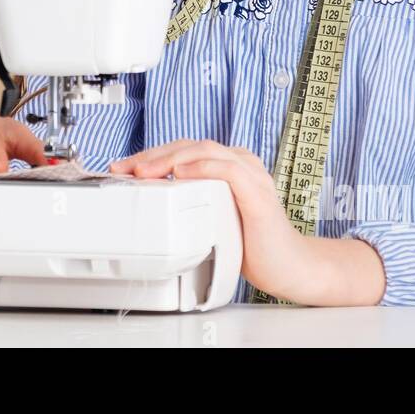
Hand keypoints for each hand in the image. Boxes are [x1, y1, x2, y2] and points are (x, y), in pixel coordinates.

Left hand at [110, 139, 309, 300]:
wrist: (290, 267)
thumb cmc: (253, 245)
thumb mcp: (212, 219)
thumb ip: (192, 203)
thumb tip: (152, 202)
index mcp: (230, 166)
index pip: (184, 150)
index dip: (151, 155)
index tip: (124, 168)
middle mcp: (241, 164)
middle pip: (189, 146)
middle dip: (151, 156)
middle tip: (124, 169)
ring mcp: (252, 176)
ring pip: (205, 151)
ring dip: (169, 159)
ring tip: (144, 172)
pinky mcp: (258, 194)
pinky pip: (228, 170)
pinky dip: (202, 168)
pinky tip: (181, 173)